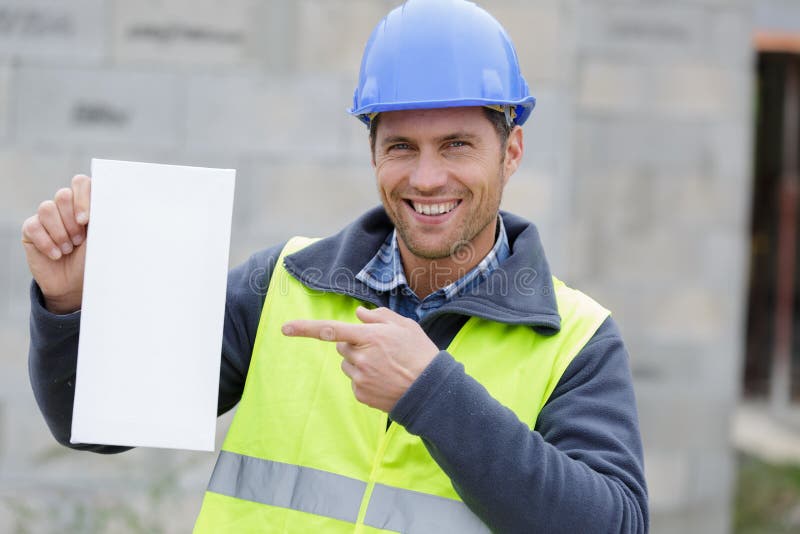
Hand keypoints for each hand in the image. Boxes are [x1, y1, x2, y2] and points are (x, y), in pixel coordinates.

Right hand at [21, 174, 90, 313]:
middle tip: (79, 241)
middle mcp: (65, 206)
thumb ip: (103, 220)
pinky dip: (47, 243)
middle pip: (63, 195)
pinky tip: (56, 255)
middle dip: (72, 221)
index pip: (81, 183)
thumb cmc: (93, 261)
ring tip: (69, 249)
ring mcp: (47, 217)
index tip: (86, 220)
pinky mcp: (31, 229)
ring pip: (47, 208)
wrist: (74, 285)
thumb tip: (110, 202)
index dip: (82, 198)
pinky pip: (34, 226)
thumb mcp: (102, 240)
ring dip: (60, 232)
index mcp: (86, 204)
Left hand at [282, 306, 438, 411]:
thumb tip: (359, 315)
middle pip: (341, 346)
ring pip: (346, 364)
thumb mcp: (405, 326)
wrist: (430, 391)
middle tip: (379, 349)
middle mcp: (361, 358)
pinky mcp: (361, 394)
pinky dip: (364, 378)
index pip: (331, 330)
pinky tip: (383, 379)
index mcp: (370, 337)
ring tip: (384, 366)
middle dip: (354, 344)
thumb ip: (379, 316)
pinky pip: (354, 381)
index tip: (285, 328)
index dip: (305, 329)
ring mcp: (360, 378)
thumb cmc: (420, 353)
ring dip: (359, 361)